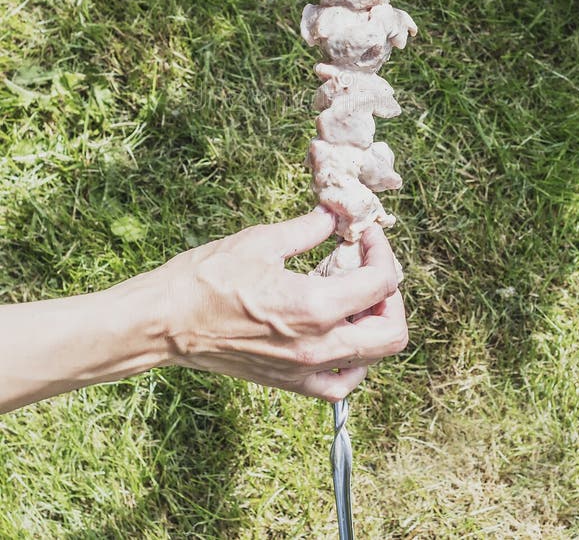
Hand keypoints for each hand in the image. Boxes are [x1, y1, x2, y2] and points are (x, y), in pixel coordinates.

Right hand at [158, 209, 407, 401]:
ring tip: (355, 295)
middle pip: (392, 332)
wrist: (167, 321)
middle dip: (391, 293)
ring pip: (373, 359)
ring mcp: (305, 370)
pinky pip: (340, 384)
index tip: (365, 235)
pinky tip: (341, 336)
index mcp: (314, 307)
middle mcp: (318, 346)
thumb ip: (309, 228)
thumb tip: (335, 214)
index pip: (381, 283)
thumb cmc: (207, 279)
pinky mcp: (290, 382)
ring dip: (376, 323)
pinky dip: (354, 361)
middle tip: (370, 266)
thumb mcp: (262, 240)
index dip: (382, 251)